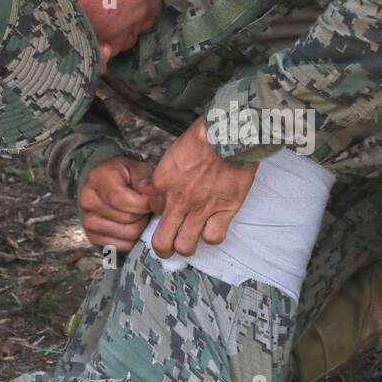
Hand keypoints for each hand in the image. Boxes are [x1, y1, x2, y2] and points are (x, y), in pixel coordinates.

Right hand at [78, 156, 155, 251]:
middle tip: (143, 206)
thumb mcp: (136, 168)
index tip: (150, 200)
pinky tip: (130, 224)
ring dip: (139, 226)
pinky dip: (132, 238)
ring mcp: (89, 221)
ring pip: (129, 235)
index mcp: (97, 179)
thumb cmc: (124, 177)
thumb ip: (144, 178)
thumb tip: (149, 191)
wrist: (108, 185)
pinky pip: (123, 246)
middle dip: (143, 214)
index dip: (142, 203)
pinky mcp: (93, 237)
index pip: (119, 200)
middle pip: (128, 219)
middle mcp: (89, 201)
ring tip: (137, 214)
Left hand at [150, 116, 257, 257]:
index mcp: (162, 183)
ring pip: (185, 246)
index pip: (153, 211)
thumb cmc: (203, 136)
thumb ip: (164, 172)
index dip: (160, 212)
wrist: (229, 133)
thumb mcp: (173, 151)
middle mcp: (178, 201)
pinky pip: (213, 238)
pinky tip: (213, 228)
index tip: (168, 209)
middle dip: (163, 248)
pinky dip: (212, 236)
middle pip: (161, 240)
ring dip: (186, 247)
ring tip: (191, 241)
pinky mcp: (224, 210)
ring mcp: (201, 208)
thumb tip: (153, 188)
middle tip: (168, 246)